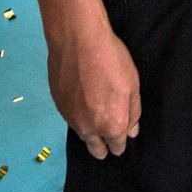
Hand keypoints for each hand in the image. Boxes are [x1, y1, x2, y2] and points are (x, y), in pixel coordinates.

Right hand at [48, 17, 141, 159]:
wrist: (78, 42)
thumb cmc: (112, 60)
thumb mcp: (133, 84)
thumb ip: (133, 111)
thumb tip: (131, 131)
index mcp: (111, 124)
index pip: (117, 146)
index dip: (120, 143)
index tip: (122, 138)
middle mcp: (89, 128)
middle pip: (96, 149)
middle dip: (104, 146)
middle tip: (108, 137)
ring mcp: (71, 119)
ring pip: (83, 135)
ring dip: (90, 132)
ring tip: (96, 121)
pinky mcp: (58, 107)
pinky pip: (71, 119)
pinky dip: (78, 117)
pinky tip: (82, 105)